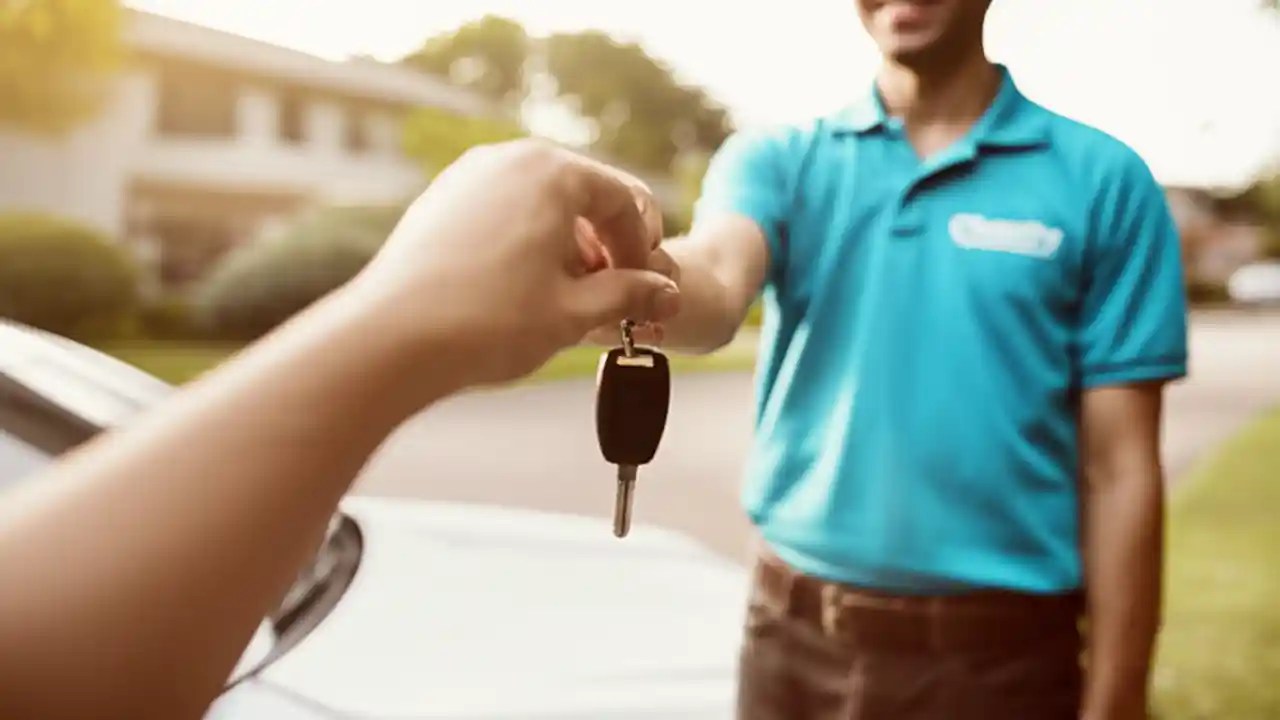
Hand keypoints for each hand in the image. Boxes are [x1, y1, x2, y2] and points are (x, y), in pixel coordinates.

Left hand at [345, 139, 680, 389]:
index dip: (643, 250)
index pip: (624, 201)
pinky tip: (525, 292)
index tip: (644, 291)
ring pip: (541, 205)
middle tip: (614, 296)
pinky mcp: (441, 201)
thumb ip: (630, 295)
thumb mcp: (574, 312)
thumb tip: (667, 292)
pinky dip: (527, 244)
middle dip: (606, 246)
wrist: (389, 340)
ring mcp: (469, 176)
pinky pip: (503, 213)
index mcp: (553, 172)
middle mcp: (510, 158)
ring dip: (567, 247)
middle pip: (583, 196)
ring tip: (570, 300)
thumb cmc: (487, 324)